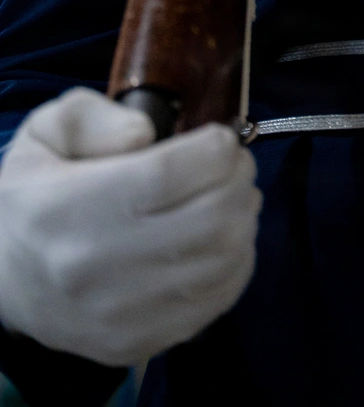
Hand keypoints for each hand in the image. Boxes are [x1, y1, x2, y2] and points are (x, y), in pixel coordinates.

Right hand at [0, 87, 260, 365]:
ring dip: (244, 219)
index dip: (215, 151)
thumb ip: (94, 117)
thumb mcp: (46, 134)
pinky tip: (226, 238)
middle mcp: (96, 268)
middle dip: (239, 179)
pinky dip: (237, 262)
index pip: (168, 176)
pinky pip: (215, 301)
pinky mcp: (138, 342)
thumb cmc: (35, 198)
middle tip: (234, 164)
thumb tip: (145, 134)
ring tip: (232, 196)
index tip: (221, 137)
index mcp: (70, 208)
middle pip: (210, 220)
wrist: (4, 285)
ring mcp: (120, 314)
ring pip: (222, 262)